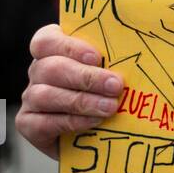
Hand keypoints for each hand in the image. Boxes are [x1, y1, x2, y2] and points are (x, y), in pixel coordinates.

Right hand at [16, 24, 122, 158]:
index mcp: (54, 50)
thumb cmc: (108, 91)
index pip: (47, 40)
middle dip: (86, 77)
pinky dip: (71, 121)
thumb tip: (144, 42)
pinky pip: (43, 122)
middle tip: (115, 86)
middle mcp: (39, 71)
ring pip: (45, 95)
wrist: (98, 132)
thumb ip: (118, 56)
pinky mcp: (29, 124)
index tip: (97, 57)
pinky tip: (94, 121)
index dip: (70, 46)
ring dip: (81, 101)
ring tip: (110, 107)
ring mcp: (31, 98)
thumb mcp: (113, 69)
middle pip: (51, 68)